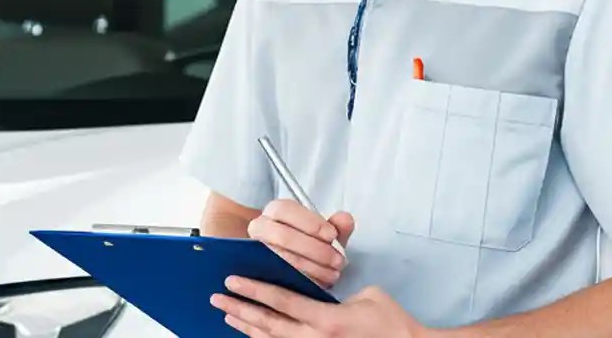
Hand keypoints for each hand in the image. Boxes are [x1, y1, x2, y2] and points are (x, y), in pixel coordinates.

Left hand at [212, 280, 427, 337]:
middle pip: (268, 323)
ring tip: (228, 314)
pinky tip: (252, 334)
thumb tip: (318, 286)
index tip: (233, 280)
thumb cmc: (393, 324)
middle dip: (241, 308)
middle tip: (218, 297)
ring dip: (247, 327)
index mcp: (328, 319)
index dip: (254, 289)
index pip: (282, 301)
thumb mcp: (368, 295)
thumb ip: (337, 290)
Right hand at [247, 200, 354, 288]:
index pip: (286, 210)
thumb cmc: (310, 246)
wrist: (293, 265)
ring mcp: (255, 250)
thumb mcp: (326, 236)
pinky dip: (301, 281)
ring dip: (310, 267)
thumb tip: (345, 219)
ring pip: (280, 258)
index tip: (332, 235)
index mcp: (276, 211)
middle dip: (313, 249)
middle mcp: (260, 227)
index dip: (310, 223)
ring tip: (332, 274)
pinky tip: (318, 283)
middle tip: (336, 260)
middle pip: (282, 235)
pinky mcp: (258, 271)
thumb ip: (337, 226)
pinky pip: (277, 277)